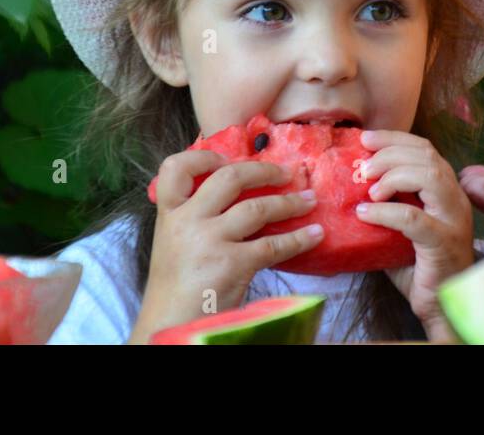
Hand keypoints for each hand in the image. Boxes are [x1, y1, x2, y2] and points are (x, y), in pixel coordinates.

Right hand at [132, 150, 324, 342]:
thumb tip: (240, 192)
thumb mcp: (175, 242)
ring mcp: (208, 241)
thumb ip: (196, 217)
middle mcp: (186, 221)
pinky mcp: (231, 264)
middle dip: (264, 170)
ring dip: (289, 202)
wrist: (171, 326)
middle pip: (229, 178)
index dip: (203, 156)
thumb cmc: (178, 287)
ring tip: (309, 200)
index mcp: (169, 214)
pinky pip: (273, 245)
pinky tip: (314, 235)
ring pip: (257, 207)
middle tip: (288, 173)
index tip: (228, 158)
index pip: (175, 168)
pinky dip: (299, 238)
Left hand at [356, 129, 475, 342]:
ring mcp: (454, 220)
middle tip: (364, 166)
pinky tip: (365, 213)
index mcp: (447, 190)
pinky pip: (413, 218)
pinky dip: (385, 212)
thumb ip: (386, 204)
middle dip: (391, 153)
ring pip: (428, 177)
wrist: (441, 306)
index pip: (425, 150)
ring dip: (393, 176)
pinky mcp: (444, 243)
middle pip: (427, 157)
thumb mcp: (400, 227)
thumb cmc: (418, 266)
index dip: (395, 139)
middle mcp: (456, 199)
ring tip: (369, 190)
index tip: (366, 139)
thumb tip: (349, 185)